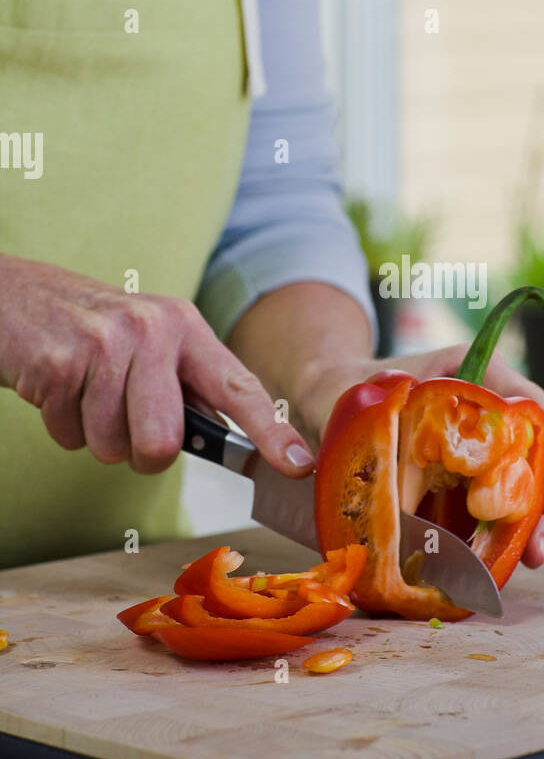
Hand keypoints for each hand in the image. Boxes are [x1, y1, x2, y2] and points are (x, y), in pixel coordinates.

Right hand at [0, 255, 315, 477]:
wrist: (10, 296)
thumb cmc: (89, 330)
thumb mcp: (148, 340)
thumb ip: (188, 385)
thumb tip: (231, 439)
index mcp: (184, 326)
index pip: (238, 387)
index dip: (271, 431)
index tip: (299, 463)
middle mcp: (152, 330)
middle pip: (163, 442)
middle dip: (141, 452)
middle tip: (123, 421)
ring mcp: (105, 344)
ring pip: (114, 446)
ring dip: (95, 436)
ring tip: (85, 393)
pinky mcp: (59, 363)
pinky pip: (71, 436)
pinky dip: (62, 426)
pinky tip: (58, 388)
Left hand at [296, 344, 543, 568]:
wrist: (331, 396)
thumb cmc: (342, 386)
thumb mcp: (344, 396)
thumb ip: (338, 421)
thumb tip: (307, 468)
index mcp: (468, 370)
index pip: (527, 400)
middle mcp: (483, 400)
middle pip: (537, 438)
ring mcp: (479, 433)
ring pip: (526, 468)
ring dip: (534, 513)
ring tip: (534, 555)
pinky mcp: (469, 464)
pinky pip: (502, 489)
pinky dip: (512, 519)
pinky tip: (514, 552)